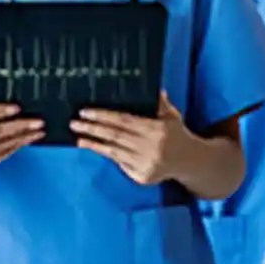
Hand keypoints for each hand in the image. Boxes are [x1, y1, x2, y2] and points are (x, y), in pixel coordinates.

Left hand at [70, 92, 190, 184]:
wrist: (190, 161)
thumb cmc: (177, 134)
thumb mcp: (172, 115)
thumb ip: (160, 102)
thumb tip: (153, 86)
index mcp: (156, 130)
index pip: (124, 121)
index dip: (103, 116)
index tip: (85, 111)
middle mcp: (150, 148)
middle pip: (115, 136)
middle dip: (92, 129)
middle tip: (74, 123)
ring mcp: (146, 164)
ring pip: (114, 152)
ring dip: (94, 145)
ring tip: (78, 139)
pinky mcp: (142, 177)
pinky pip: (121, 164)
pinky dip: (108, 155)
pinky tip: (96, 147)